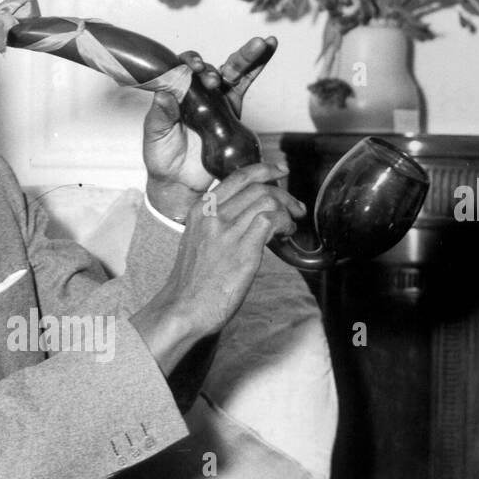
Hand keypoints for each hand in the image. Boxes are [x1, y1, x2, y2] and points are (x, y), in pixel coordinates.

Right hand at [132, 161, 305, 376]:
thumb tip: (250, 218)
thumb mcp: (198, 241)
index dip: (264, 170)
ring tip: (292, 224)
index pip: (238, 177)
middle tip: (296, 208)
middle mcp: (213, 215)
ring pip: (267, 200)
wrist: (183, 308)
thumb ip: (218, 224)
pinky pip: (271, 220)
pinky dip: (285, 223)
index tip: (280, 171)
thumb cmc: (193, 283)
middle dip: (283, 193)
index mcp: (200, 210)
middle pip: (257, 187)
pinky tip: (286, 235)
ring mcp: (227, 231)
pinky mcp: (243, 250)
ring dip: (287, 209)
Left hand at [143, 36, 278, 220]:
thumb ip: (161, 115)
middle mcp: (195, 91)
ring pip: (232, 71)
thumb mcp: (155, 135)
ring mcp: (215, 99)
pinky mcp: (230, 110)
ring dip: (247, 56)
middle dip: (224, 57)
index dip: (190, 64)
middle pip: (212, 67)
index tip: (195, 68)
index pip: (182, 69)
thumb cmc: (161, 157)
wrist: (179, 182)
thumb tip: (164, 95)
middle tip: (237, 53)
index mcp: (175, 92)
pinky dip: (257, 68)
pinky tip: (270, 49)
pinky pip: (245, 85)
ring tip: (262, 43)